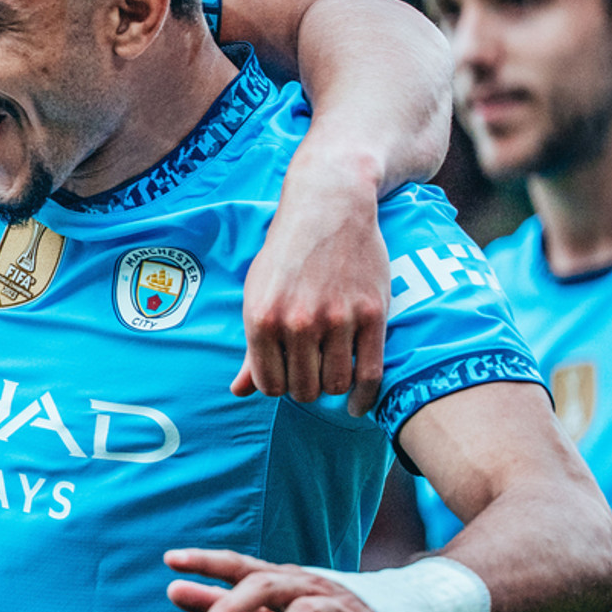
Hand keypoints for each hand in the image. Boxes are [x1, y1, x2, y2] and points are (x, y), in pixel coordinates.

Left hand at [165, 547, 391, 611]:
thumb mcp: (270, 607)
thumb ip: (221, 601)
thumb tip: (171, 589)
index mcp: (281, 578)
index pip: (238, 564)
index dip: (206, 560)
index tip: (170, 559)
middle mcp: (308, 586)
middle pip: (267, 584)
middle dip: (232, 606)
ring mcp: (340, 610)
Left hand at [239, 155, 389, 414]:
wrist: (329, 207)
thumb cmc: (287, 254)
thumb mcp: (256, 294)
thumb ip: (252, 348)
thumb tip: (239, 392)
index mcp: (262, 319)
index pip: (269, 385)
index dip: (278, 387)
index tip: (285, 377)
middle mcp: (298, 322)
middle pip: (304, 389)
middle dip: (305, 388)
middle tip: (310, 373)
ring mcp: (338, 319)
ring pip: (336, 384)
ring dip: (332, 387)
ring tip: (330, 374)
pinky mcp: (373, 314)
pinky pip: (371, 373)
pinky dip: (364, 397)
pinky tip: (357, 403)